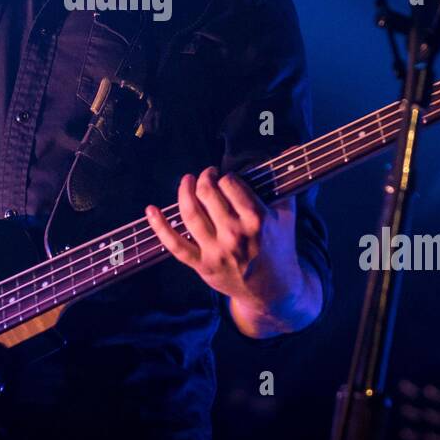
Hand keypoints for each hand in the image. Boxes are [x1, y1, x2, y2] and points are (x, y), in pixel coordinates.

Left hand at [144, 167, 319, 335]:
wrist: (273, 290)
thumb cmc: (279, 247)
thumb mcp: (288, 215)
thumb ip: (283, 183)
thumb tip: (289, 149)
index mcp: (257, 218)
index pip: (230, 184)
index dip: (225, 177)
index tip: (226, 179)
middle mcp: (235, 234)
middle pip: (207, 194)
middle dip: (204, 178)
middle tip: (206, 175)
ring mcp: (217, 251)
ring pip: (190, 214)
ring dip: (183, 191)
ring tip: (186, 180)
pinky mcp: (202, 265)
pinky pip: (175, 244)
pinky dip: (159, 226)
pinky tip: (151, 210)